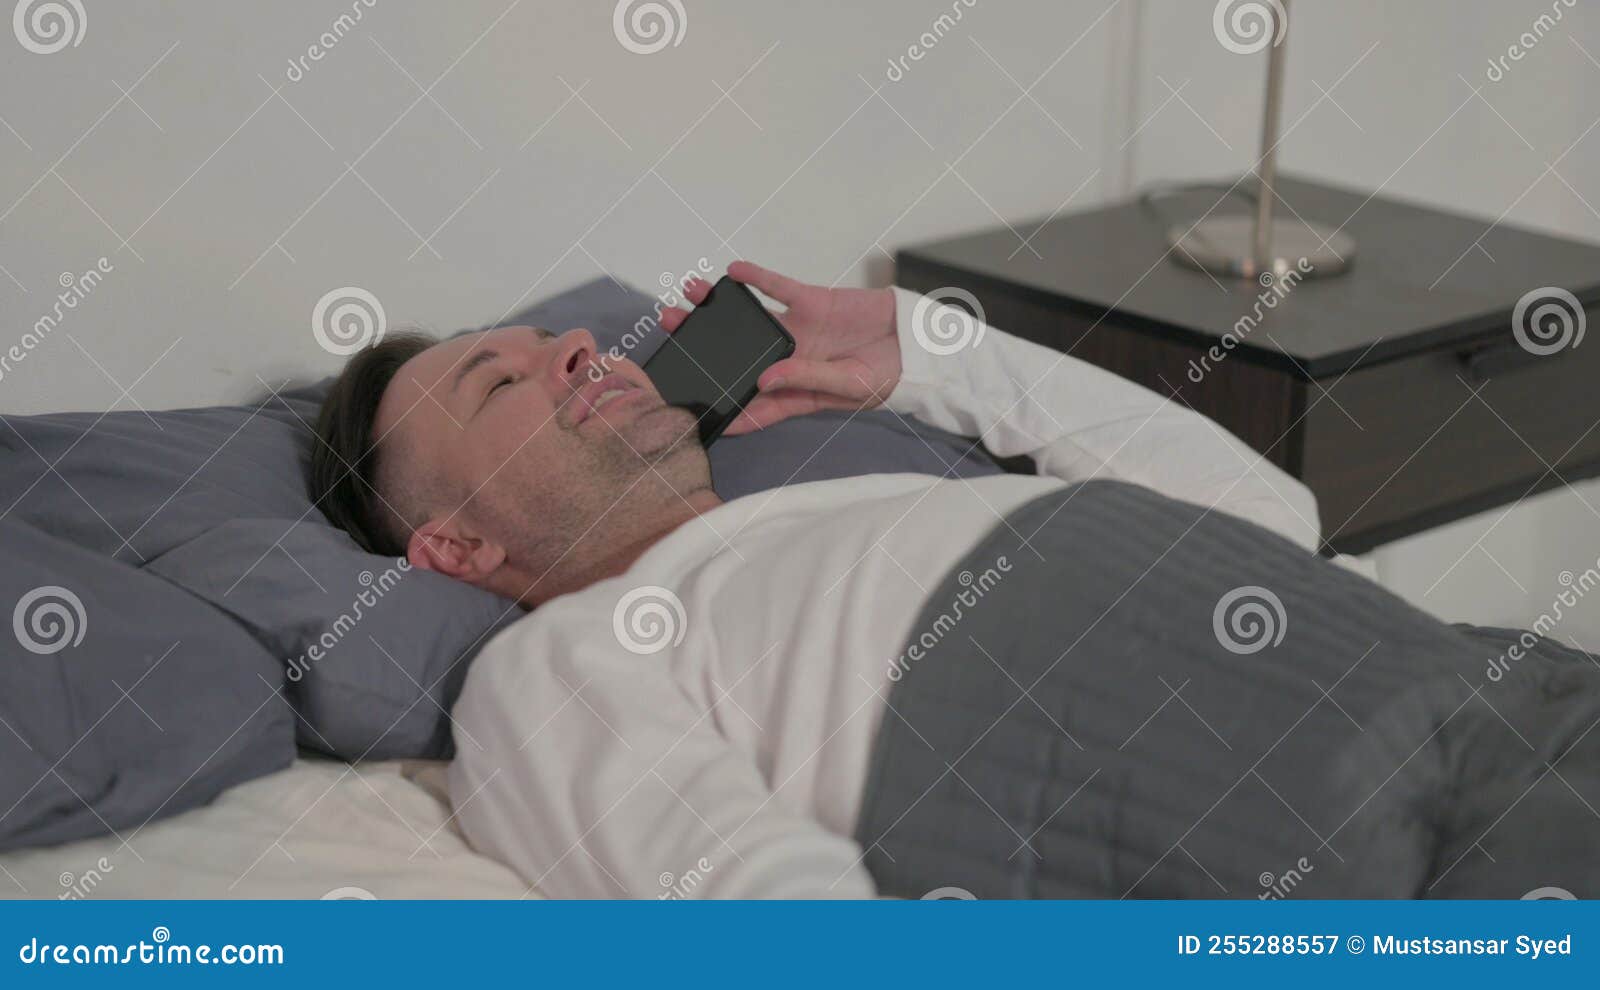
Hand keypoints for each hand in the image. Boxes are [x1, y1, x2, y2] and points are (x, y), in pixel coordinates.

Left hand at [659, 261, 900, 434]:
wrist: (917, 342)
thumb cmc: (887, 375)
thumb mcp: (848, 386)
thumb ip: (806, 379)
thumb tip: (764, 378)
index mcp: (796, 393)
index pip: (753, 406)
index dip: (724, 409)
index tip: (691, 410)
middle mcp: (789, 362)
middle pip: (737, 356)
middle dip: (703, 346)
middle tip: (671, 331)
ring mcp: (797, 331)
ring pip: (747, 319)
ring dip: (717, 308)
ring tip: (689, 296)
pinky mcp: (811, 303)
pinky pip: (777, 288)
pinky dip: (756, 278)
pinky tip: (731, 272)